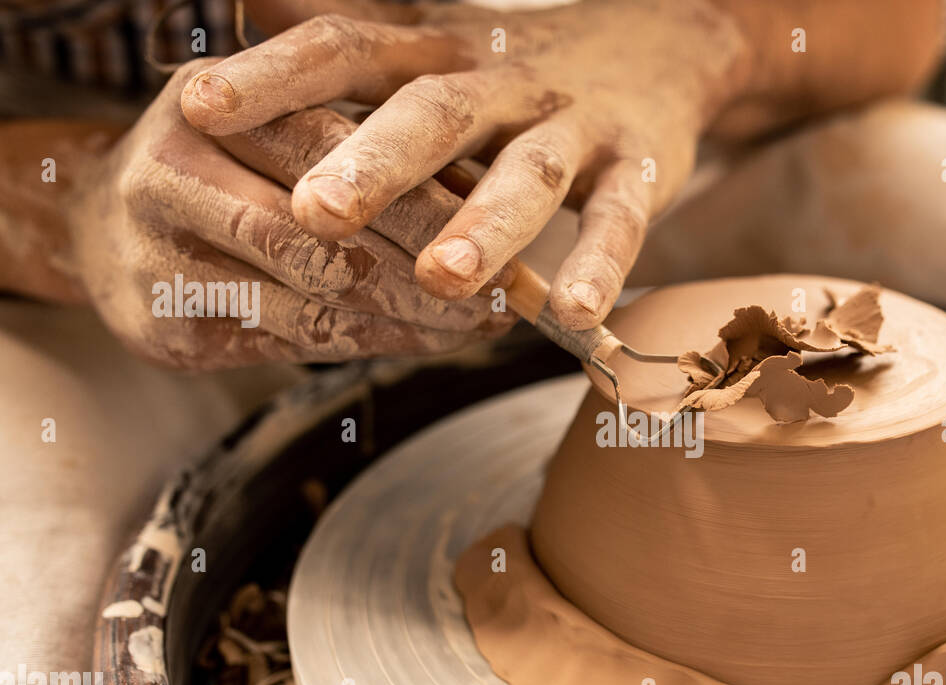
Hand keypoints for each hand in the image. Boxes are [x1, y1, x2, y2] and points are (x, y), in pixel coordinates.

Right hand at [65, 60, 511, 369]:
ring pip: (308, 296)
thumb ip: (366, 160)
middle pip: (322, 236)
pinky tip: (415, 344)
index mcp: (215, 104)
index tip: (498, 241)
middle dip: (422, 276)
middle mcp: (172, 170)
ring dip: (404, 321)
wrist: (97, 225)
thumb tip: (479, 203)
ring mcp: (154, 252)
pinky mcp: (160, 323)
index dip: (424, 205)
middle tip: (497, 302)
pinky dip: (361, 344)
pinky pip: (285, 340)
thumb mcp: (287, 138)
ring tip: (471, 329)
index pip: (336, 156)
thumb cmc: (228, 173)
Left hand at [180, 0, 752, 329]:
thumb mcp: (434, 40)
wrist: (666, 42)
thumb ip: (348, 43)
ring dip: (486, 223)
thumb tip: (233, 24)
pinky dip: (600, 265)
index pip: (348, 49)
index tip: (198, 107)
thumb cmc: (522, 64)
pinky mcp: (640, 167)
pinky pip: (621, 219)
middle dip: (374, 162)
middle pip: (433, 111)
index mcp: (439, 50)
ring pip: (529, 171)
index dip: (275, 75)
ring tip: (442, 277)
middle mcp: (502, 81)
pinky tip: (573, 314)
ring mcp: (574, 123)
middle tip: (312, 211)